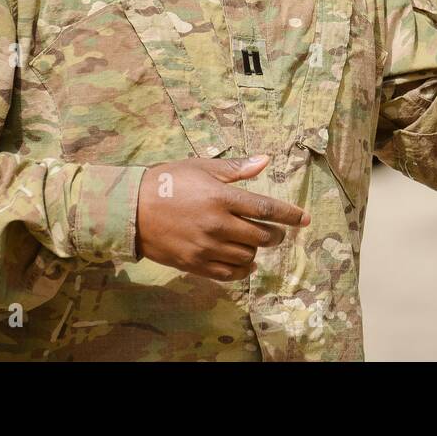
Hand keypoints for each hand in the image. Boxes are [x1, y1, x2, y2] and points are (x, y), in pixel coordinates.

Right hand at [135, 155, 309, 281]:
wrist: (130, 209)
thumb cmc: (167, 182)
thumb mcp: (202, 167)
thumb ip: (236, 168)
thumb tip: (266, 161)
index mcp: (221, 198)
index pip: (266, 209)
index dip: (289, 215)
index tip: (305, 219)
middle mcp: (217, 225)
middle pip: (261, 236)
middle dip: (275, 234)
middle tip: (277, 232)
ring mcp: (206, 247)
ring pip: (247, 257)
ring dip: (256, 251)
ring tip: (254, 243)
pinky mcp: (194, 264)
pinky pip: (228, 274)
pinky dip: (242, 270)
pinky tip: (244, 262)